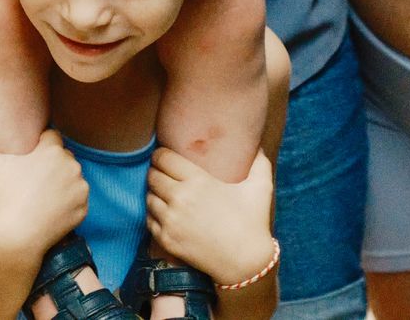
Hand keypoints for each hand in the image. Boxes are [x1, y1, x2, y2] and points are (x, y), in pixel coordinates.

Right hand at [0, 117, 88, 262]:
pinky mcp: (83, 209)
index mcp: (52, 150)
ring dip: (60, 183)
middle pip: (61, 158)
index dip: (37, 147)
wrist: (15, 240)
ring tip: (38, 196)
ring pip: (70, 178)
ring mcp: (80, 189)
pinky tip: (49, 211)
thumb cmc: (0, 199)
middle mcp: (72, 166)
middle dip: (49, 166)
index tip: (26, 161)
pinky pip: (77, 200)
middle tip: (29, 182)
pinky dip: (67, 204)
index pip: (50, 137)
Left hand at [145, 148, 276, 287]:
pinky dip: (153, 214)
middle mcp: (180, 198)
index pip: (163, 158)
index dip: (161, 154)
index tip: (164, 155)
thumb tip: (258, 146)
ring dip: (153, 193)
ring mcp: (171, 221)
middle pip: (152, 176)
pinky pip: (149, 220)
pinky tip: (163, 212)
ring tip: (162, 192)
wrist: (245, 264)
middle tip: (161, 172)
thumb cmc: (253, 223)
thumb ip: (259, 162)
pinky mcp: (167, 240)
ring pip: (148, 197)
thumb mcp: (261, 188)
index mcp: (198, 181)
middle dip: (155, 171)